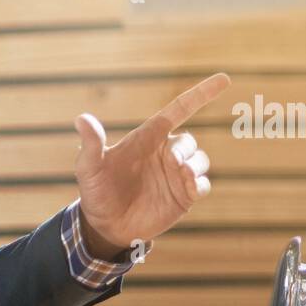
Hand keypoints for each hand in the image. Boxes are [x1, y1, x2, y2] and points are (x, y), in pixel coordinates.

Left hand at [73, 72, 230, 254]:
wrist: (105, 226)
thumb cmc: (96, 192)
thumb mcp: (89, 168)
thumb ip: (91, 144)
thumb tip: (81, 119)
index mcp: (148, 138)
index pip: (178, 110)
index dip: (200, 94)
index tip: (224, 79)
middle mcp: (165, 154)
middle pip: (188, 141)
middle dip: (185, 149)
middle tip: (172, 162)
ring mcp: (176, 175)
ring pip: (201, 161)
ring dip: (195, 165)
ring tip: (181, 175)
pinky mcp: (183, 196)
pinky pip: (203, 185)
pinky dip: (199, 185)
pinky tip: (188, 191)